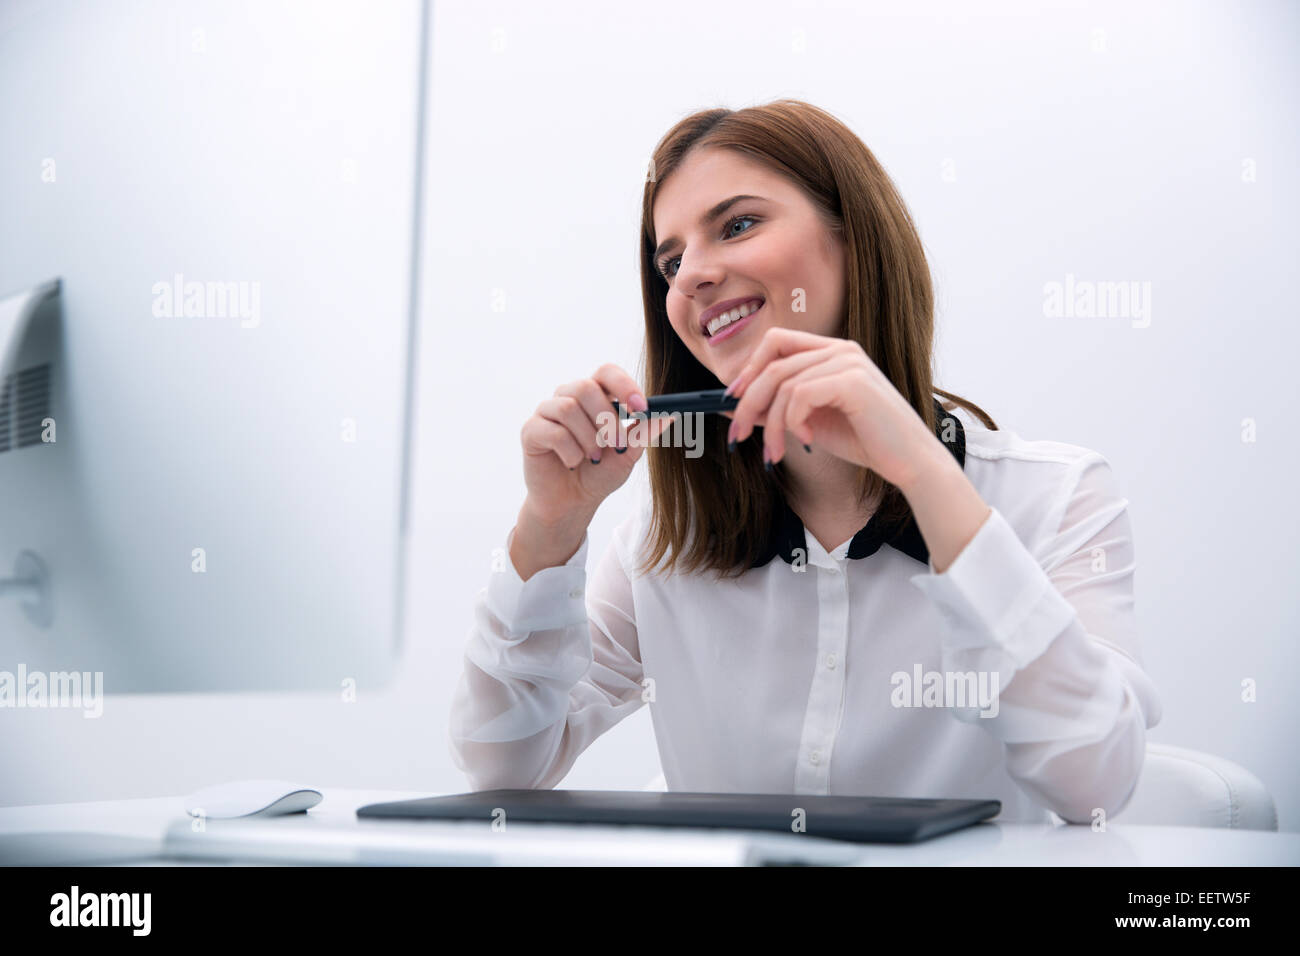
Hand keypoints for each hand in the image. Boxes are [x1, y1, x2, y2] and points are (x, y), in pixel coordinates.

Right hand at [520, 363, 673, 525]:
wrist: (573, 503)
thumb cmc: (599, 474)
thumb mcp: (628, 454)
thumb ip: (644, 433)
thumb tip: (668, 415)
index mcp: (594, 396)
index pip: (607, 372)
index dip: (624, 386)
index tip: (641, 408)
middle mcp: (568, 398)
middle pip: (585, 387)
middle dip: (605, 418)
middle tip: (615, 445)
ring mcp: (547, 412)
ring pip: (567, 408)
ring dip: (588, 438)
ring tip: (592, 457)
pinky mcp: (531, 431)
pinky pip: (553, 432)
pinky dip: (570, 452)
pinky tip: (572, 463)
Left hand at [722, 327, 939, 490]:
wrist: (909, 461)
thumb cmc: (865, 440)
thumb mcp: (810, 423)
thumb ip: (777, 409)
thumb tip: (732, 407)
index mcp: (831, 352)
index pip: (776, 342)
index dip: (749, 369)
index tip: (731, 400)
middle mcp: (840, 349)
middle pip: (772, 363)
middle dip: (747, 402)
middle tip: (737, 436)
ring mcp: (848, 361)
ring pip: (782, 384)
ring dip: (771, 425)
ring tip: (775, 454)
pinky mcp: (853, 381)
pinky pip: (800, 395)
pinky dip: (794, 422)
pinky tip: (808, 441)